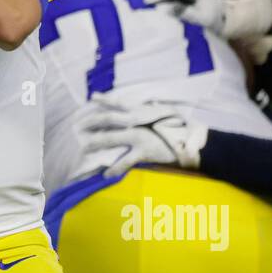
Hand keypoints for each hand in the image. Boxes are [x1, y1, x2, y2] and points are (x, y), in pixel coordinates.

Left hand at [74, 100, 207, 178]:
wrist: (193, 141)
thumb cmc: (181, 127)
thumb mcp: (168, 113)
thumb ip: (155, 109)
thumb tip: (151, 103)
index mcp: (141, 111)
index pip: (118, 103)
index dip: (104, 99)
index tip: (91, 98)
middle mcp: (136, 121)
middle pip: (108, 120)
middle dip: (91, 123)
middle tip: (78, 127)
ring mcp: (139, 136)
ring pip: (111, 139)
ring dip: (96, 143)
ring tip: (83, 148)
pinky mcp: (144, 152)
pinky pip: (125, 161)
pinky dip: (114, 169)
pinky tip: (105, 174)